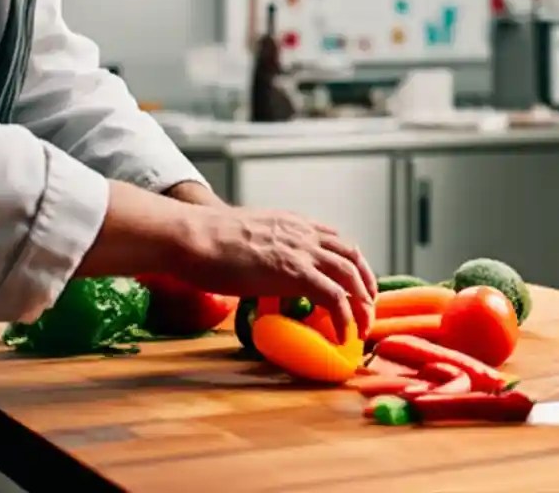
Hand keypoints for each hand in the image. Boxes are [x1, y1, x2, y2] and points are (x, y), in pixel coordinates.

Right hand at [79, 181, 377, 338]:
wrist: (191, 236)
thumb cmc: (204, 240)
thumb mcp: (246, 238)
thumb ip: (262, 251)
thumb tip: (257, 271)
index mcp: (293, 224)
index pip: (337, 241)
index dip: (352, 264)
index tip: (355, 284)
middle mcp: (303, 233)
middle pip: (352, 256)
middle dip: (366, 283)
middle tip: (367, 308)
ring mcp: (301, 251)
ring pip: (350, 276)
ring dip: (362, 304)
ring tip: (362, 327)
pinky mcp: (294, 272)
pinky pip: (333, 297)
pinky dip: (345, 317)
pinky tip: (343, 334)